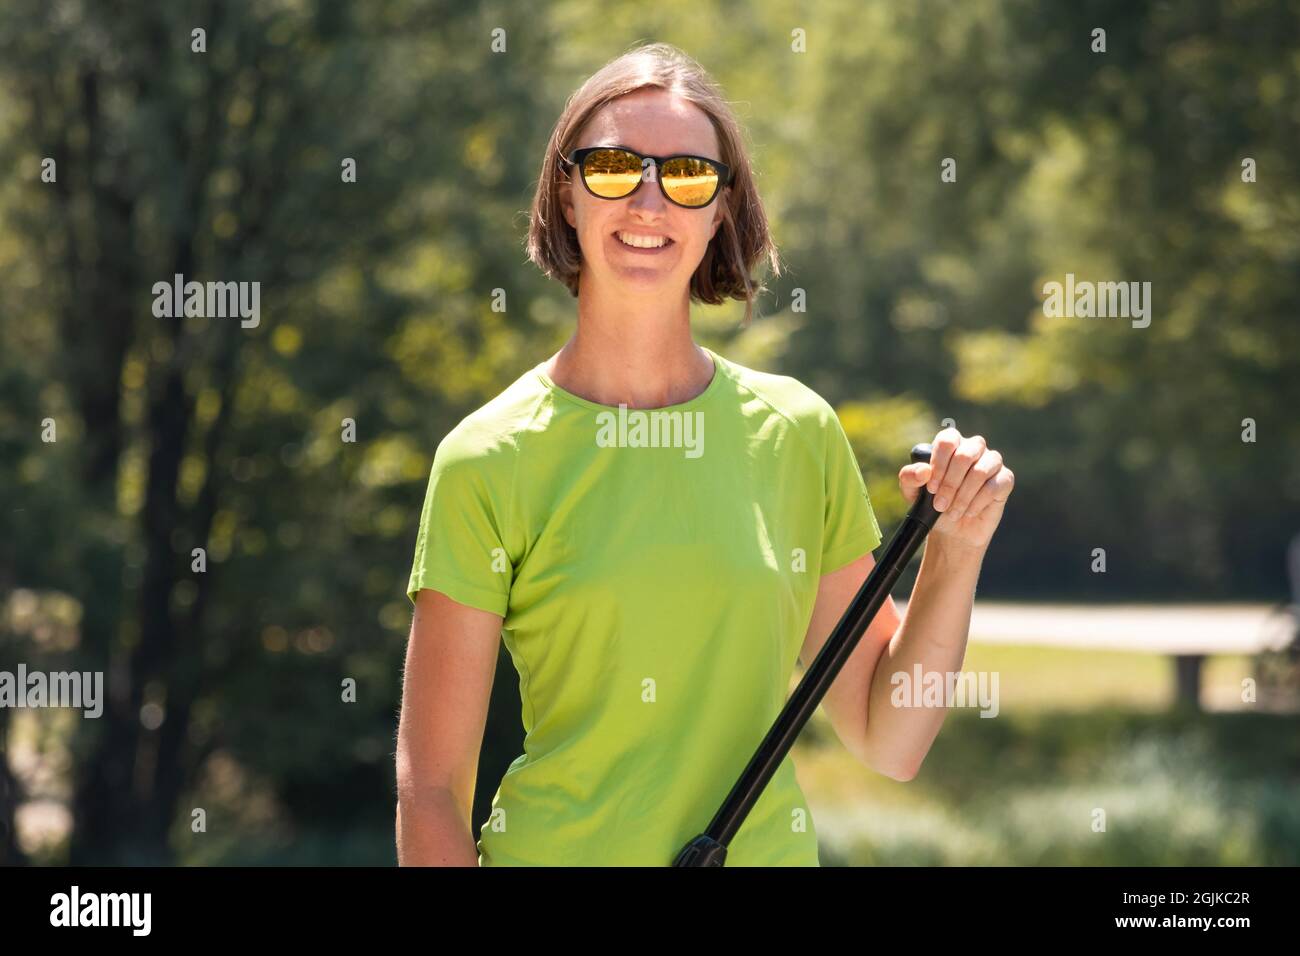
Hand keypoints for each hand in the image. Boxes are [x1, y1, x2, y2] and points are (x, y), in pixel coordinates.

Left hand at [897, 427, 1013, 553]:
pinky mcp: (1005, 479)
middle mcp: (973, 448)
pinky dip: (978, 502)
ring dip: (963, 496)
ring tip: (953, 512)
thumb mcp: (912, 493)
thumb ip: (909, 478)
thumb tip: (923, 471)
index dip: (939, 464)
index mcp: (951, 444)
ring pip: (980, 470)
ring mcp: (992, 462)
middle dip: (950, 483)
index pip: (947, 440)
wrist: (953, 530)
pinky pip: (994, 486)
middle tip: (940, 505)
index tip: (931, 488)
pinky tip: (969, 512)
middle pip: (965, 454)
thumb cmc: (933, 505)